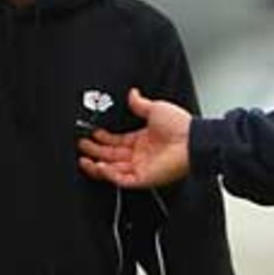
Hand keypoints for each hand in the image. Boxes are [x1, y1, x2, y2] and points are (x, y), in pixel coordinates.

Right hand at [78, 88, 192, 188]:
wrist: (192, 140)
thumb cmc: (181, 126)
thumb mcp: (156, 108)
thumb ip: (140, 104)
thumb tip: (132, 94)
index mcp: (143, 139)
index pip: (117, 141)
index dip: (102, 139)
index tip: (91, 134)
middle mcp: (141, 154)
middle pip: (111, 156)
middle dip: (94, 151)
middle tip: (81, 146)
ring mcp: (142, 167)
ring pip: (113, 170)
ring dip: (97, 165)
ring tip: (84, 159)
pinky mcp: (144, 178)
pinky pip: (122, 179)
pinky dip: (110, 174)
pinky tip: (99, 167)